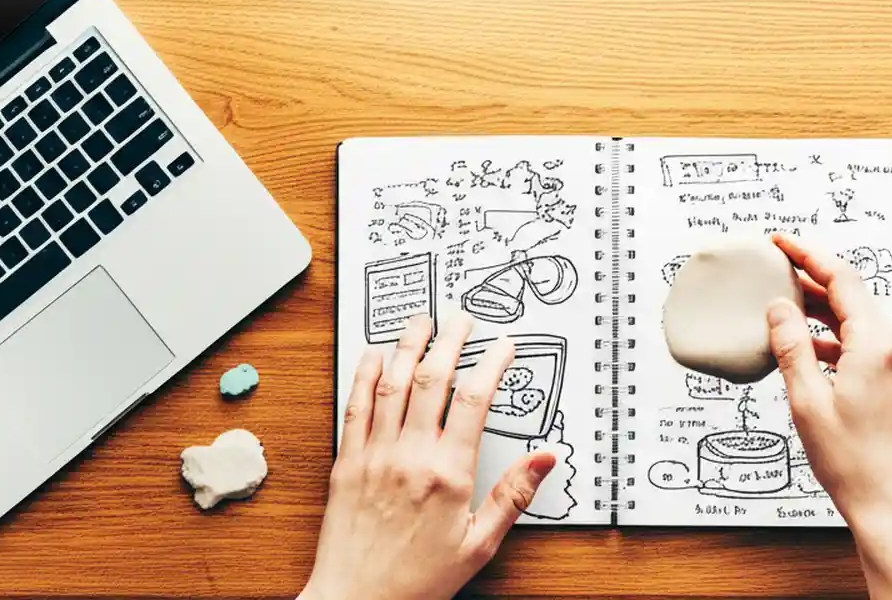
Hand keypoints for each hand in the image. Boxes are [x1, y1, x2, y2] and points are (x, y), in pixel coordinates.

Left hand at [303, 314, 555, 599]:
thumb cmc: (417, 581)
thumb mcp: (479, 544)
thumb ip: (513, 496)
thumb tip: (544, 460)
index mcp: (447, 474)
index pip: (473, 400)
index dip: (491, 364)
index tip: (502, 346)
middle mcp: (409, 456)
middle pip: (433, 378)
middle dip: (450, 340)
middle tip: (462, 318)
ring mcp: (374, 455)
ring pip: (393, 383)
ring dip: (408, 345)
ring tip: (422, 321)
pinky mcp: (346, 462)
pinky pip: (355, 406)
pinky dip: (365, 374)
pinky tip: (375, 354)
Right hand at [765, 234, 891, 599]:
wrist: (886, 503)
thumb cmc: (850, 461)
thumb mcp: (806, 400)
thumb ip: (791, 346)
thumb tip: (778, 307)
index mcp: (876, 346)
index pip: (842, 279)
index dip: (808, 255)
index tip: (781, 243)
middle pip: (852, 294)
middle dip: (812, 278)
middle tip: (776, 268)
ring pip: (857, 317)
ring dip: (822, 307)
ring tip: (785, 303)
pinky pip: (863, 341)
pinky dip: (834, 334)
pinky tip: (808, 345)